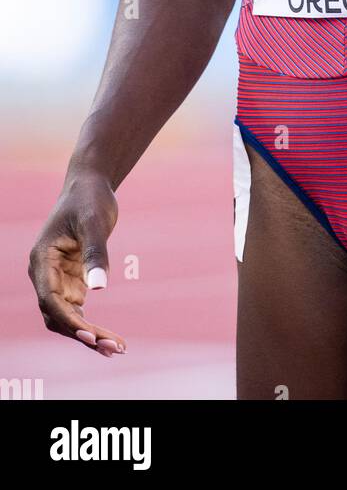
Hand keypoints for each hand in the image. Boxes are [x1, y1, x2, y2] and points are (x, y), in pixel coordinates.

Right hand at [28, 169, 125, 357]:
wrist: (90, 185)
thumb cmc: (89, 199)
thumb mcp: (95, 222)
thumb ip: (96, 253)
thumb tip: (100, 288)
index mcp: (42, 260)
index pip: (49, 299)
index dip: (68, 320)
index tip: (90, 336)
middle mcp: (45, 274)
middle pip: (58, 315)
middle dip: (82, 334)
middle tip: (112, 348)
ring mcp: (57, 280)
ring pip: (68, 318)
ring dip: (88, 335)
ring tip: (116, 348)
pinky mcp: (71, 281)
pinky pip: (78, 311)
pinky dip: (92, 324)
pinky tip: (110, 339)